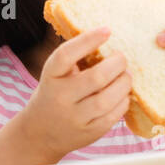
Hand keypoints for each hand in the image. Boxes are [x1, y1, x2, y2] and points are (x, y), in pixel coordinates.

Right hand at [16, 27, 131, 159]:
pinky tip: (122, 94)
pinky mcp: (89, 133)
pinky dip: (123, 101)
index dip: (88, 40)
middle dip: (117, 64)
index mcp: (51, 77)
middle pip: (96, 78)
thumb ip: (76, 59)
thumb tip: (109, 37)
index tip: (107, 30)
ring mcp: (75, 118)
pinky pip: (113, 115)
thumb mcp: (55, 75)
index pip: (66, 55)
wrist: (39, 134)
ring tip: (125, 75)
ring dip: (124, 83)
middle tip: (121, 58)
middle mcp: (60, 98)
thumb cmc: (54, 94)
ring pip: (107, 99)